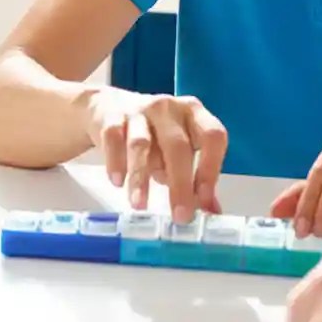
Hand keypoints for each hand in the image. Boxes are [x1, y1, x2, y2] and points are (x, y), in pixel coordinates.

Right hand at [84, 87, 226, 222]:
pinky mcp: (111, 116)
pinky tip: (118, 182)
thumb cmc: (152, 134)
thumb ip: (195, 179)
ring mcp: (139, 110)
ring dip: (141, 178)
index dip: (211, 167)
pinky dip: (116, 163)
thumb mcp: (178, 152)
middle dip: (180, 184)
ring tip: (140, 205)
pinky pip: (114, 139)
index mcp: (194, 114)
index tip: (204, 199)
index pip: (212, 136)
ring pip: (141, 145)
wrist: (109, 106)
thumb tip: (211, 212)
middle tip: (179, 215)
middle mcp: (169, 108)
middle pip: (178, 145)